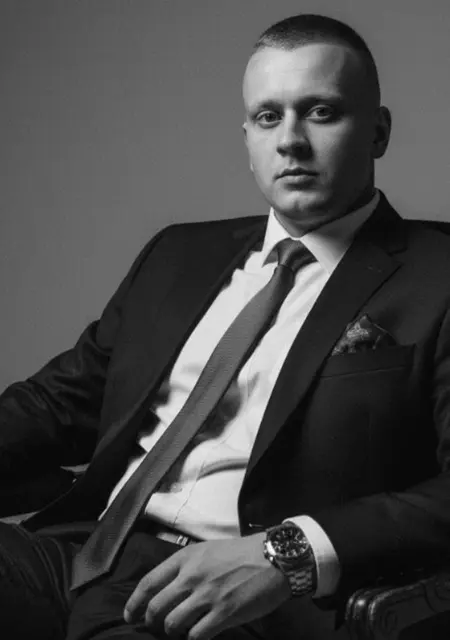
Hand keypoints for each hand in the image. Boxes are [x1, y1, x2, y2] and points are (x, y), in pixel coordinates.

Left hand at [123, 532, 290, 638]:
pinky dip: (194, 639)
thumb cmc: (240, 553)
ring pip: (173, 624)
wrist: (272, 557)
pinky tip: (200, 635)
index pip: (148, 583)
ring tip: (182, 630)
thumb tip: (167, 589)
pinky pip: (197, 636)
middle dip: (152, 622)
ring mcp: (207, 596)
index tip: (130, 615)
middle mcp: (192, 577)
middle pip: (156, 608)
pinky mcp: (224, 613)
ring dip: (174, 632)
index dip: (134, 603)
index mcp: (185, 559)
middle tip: (157, 627)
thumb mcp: (207, 550)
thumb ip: (186, 567)